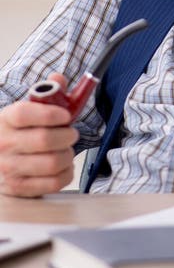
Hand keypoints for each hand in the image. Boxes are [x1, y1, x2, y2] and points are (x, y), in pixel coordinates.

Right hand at [0, 73, 78, 196]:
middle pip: (44, 140)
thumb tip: (58, 79)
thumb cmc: (20, 130)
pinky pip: (53, 183)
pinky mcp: (18, 188)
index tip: (66, 114)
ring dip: (68, 155)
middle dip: (67, 135)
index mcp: (5, 120)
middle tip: (72, 133)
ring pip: (52, 163)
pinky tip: (64, 166)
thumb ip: (47, 93)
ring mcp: (9, 169)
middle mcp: (3, 145)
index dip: (49, 113)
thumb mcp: (29, 108)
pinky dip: (66, 173)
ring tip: (66, 149)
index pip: (24, 114)